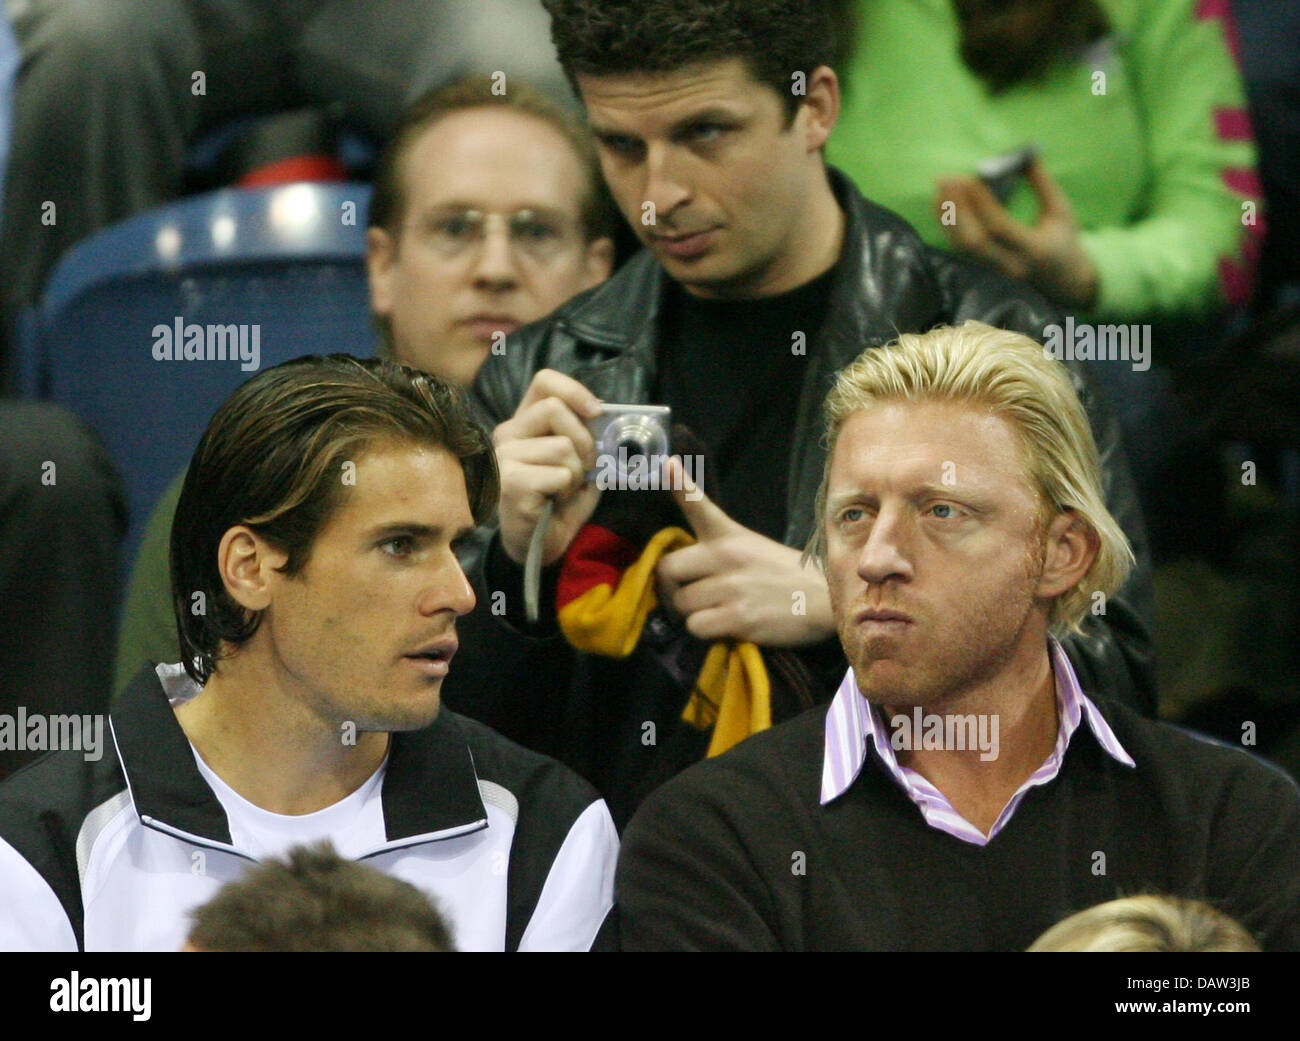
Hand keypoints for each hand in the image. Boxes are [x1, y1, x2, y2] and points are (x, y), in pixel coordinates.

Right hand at [493, 369, 602, 565]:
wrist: (539, 545)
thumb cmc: (558, 502)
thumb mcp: (577, 462)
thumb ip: (587, 436)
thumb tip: (607, 417)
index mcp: (524, 423)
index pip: (544, 382)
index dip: (574, 390)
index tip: (597, 412)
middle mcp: (507, 434)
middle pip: (555, 408)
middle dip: (584, 439)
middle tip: (584, 468)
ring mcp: (504, 458)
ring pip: (562, 446)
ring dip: (576, 473)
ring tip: (564, 491)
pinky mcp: (510, 482)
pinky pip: (559, 474)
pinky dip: (568, 491)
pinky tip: (554, 502)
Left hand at [654, 458, 834, 646]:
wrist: (824, 601)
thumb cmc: (786, 576)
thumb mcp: (753, 547)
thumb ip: (717, 551)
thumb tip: (679, 568)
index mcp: (729, 536)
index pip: (699, 505)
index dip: (681, 485)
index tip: (668, 465)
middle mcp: (727, 557)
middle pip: (667, 569)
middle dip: (671, 586)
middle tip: (687, 593)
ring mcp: (732, 587)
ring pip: (681, 603)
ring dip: (692, 612)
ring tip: (717, 610)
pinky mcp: (739, 617)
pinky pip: (696, 626)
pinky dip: (705, 631)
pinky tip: (725, 626)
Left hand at [936, 159, 1098, 309]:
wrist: (1065, 283)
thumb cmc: (1064, 241)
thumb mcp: (1061, 211)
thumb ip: (1043, 183)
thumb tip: (1025, 153)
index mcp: (1034, 250)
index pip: (1000, 227)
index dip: (982, 203)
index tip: (969, 178)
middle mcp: (1011, 265)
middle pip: (974, 240)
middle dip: (957, 209)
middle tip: (946, 180)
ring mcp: (995, 273)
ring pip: (963, 247)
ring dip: (947, 216)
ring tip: (940, 189)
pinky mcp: (984, 273)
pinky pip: (961, 250)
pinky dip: (949, 226)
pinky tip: (942, 206)